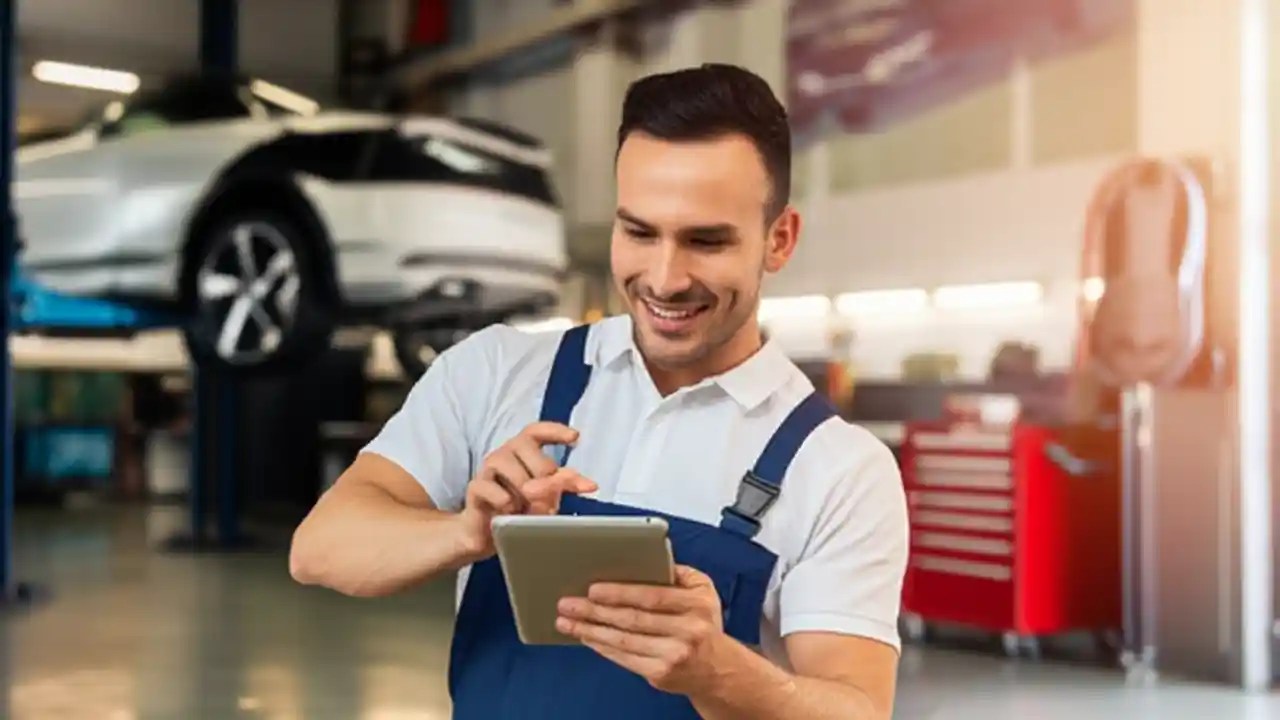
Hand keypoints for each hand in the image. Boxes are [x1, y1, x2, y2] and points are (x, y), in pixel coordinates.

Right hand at [455, 421, 597, 559]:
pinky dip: (506, 503)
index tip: (574, 437)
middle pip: (531, 452)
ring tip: (525, 505)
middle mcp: (506, 453)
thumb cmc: (520, 508)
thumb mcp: (547, 496)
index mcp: (524, 450)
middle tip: (546, 494)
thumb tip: (589, 485)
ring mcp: (488, 468)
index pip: (537, 431)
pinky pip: (495, 491)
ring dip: (524, 491)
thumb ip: (564, 485)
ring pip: (513, 471)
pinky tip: (508, 511)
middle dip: (544, 475)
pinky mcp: (475, 487)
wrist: (487, 533)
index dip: (556, 431)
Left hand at [556, 565, 727, 695]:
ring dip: (591, 630)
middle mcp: (688, 631)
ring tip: (567, 622)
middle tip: (568, 604)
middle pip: (632, 619)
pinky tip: (586, 637)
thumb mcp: (703, 590)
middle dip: (595, 611)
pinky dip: (602, 647)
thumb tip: (644, 557)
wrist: (718, 668)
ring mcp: (674, 655)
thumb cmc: (703, 623)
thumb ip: (677, 573)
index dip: (620, 593)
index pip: (652, 597)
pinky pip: (625, 659)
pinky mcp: (661, 674)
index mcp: (696, 604)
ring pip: (624, 641)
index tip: (593, 589)